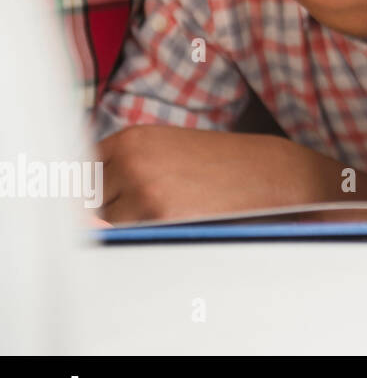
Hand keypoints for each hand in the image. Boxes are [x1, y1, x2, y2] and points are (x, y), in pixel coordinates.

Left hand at [97, 124, 366, 222]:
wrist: (277, 176)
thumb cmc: (228, 166)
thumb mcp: (170, 152)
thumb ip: (127, 167)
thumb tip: (80, 200)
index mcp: (133, 139)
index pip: (78, 171)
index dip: (87, 191)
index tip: (95, 202)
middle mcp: (131, 160)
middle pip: (84, 199)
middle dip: (106, 210)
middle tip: (147, 208)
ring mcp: (143, 188)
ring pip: (104, 223)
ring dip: (126, 227)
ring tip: (169, 213)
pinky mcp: (160, 216)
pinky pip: (129, 238)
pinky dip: (145, 238)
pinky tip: (176, 223)